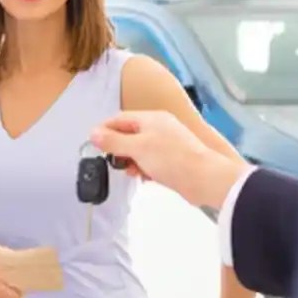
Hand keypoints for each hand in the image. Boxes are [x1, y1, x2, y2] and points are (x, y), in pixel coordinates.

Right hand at [89, 111, 247, 209]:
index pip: (120, 119)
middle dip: (119, 149)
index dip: (105, 130)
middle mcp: (159, 127)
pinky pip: (151, 161)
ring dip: (132, 161)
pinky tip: (145, 177)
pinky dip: (145, 168)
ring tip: (132, 172)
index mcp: (151, 118)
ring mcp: (167, 144)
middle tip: (114, 163)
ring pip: (139, 149)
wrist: (204, 178)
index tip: (93, 145)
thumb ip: (114, 141)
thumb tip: (93, 133)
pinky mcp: (173, 160)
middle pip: (129, 134)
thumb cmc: (172, 159)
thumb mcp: (137, 148)